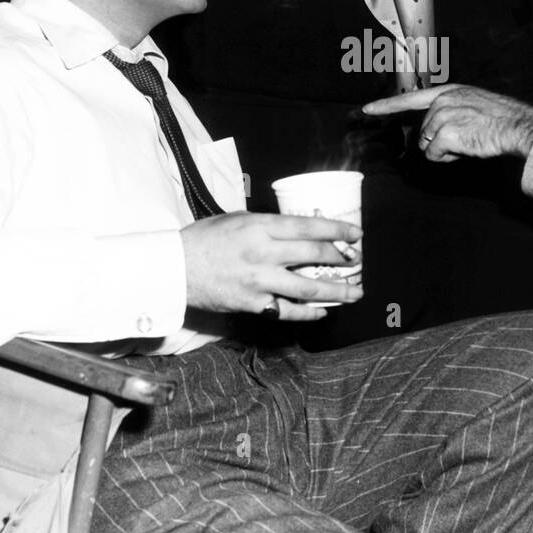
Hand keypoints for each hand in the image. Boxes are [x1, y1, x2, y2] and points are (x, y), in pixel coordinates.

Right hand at [181, 212, 362, 321]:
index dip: (338, 230)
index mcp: (261, 227)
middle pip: (315, 254)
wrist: (176, 267)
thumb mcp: (238, 219)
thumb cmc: (205, 239)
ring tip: (355, 293)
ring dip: (337, 291)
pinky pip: (289, 310)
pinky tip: (323, 311)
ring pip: (309, 288)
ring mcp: (260, 281)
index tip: (356, 234)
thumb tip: (299, 229)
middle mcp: (264, 253)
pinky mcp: (253, 303)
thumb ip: (269, 225)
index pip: (310, 226)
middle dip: (342, 258)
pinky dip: (309, 313)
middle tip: (356, 261)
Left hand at [362, 84, 532, 161]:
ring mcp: (442, 115)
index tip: (366, 109)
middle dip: (439, 142)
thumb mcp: (473, 105)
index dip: (386, 105)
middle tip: (467, 138)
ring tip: (469, 141)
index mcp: (449, 92)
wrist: (517, 126)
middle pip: (423, 132)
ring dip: (445, 150)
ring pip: (428, 145)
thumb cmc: (501, 120)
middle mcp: (442, 100)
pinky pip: (435, 155)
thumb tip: (434, 133)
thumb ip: (450, 112)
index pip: (410, 98)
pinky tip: (466, 148)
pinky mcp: (445, 132)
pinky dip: (448, 158)